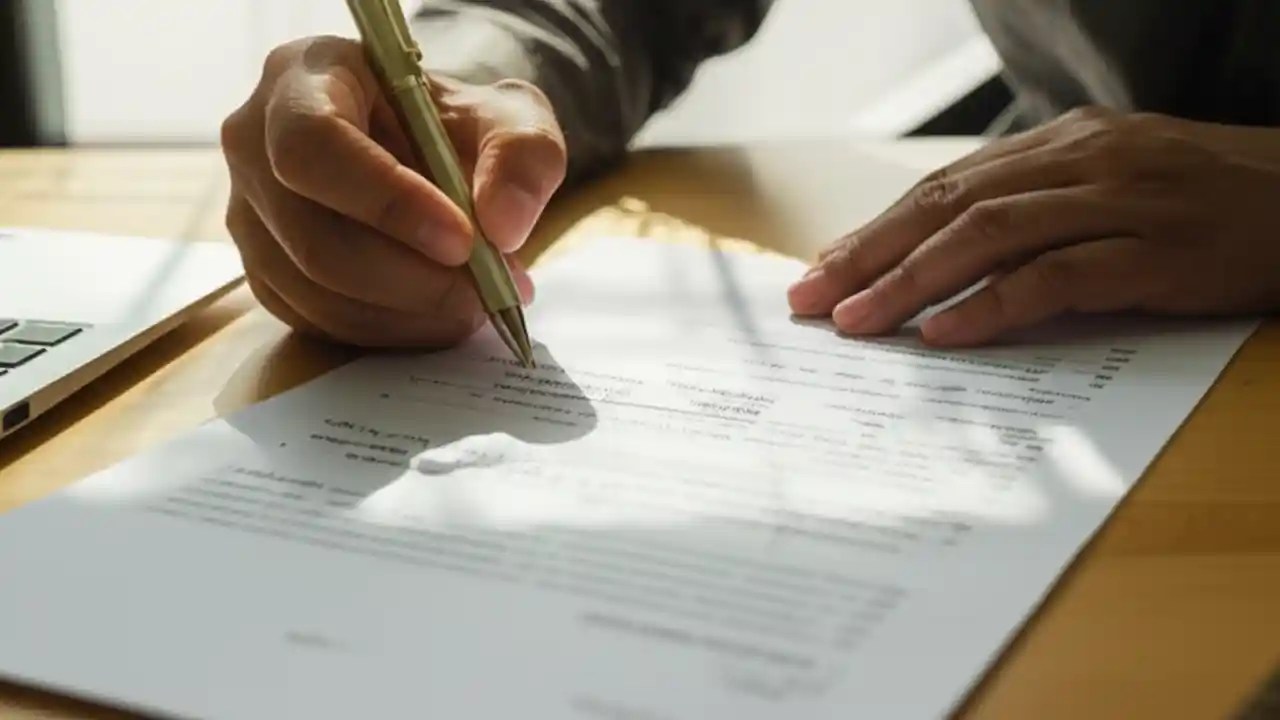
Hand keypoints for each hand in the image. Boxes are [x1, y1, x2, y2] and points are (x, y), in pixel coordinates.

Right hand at [221, 36, 565, 346]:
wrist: (427, 150)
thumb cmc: (454, 123)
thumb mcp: (510, 116)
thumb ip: (523, 157)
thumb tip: (504, 226)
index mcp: (300, 79)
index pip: (314, 145)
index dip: (385, 201)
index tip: (463, 240)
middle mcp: (254, 146)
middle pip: (314, 238)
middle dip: (414, 279)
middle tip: (492, 288)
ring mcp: (250, 217)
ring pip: (317, 292)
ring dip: (411, 313)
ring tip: (481, 301)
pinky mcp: (266, 275)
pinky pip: (321, 323)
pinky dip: (392, 331)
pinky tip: (442, 315)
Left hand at [787, 107, 1279, 345]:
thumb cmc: (1204, 204)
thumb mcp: (1112, 188)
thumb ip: (1036, 214)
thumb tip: (944, 264)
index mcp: (1063, 144)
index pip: (945, 186)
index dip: (875, 231)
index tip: (819, 272)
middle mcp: (1082, 161)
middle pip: (949, 205)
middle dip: (870, 255)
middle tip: (811, 301)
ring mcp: (1122, 201)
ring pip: (990, 235)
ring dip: (912, 282)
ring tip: (858, 323)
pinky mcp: (1158, 252)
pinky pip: (1059, 278)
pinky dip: (995, 305)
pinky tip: (947, 333)